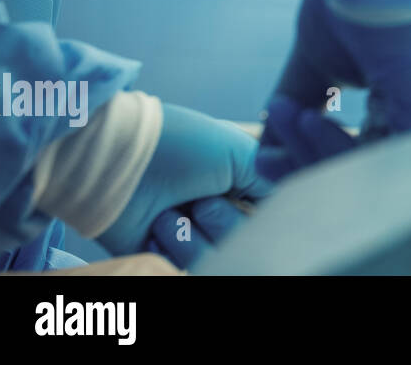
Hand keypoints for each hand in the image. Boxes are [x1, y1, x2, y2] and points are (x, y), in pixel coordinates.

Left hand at [98, 103, 270, 262]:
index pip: (265, 215)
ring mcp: (185, 233)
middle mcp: (213, 209)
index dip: (263, 216)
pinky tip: (158, 225)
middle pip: (244, 241)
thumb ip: (273, 183)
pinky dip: (170, 249)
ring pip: (214, 258)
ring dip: (193, 237)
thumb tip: (289, 206)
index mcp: (235, 184)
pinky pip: (178, 267)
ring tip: (169, 213)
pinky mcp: (155, 252)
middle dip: (224, 224)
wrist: (121, 158)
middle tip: (201, 203)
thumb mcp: (241, 153)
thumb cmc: (182, 144)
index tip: (251, 205)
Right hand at [257, 0, 410, 179]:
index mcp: (404, 108)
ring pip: (367, 173)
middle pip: (358, 172)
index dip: (307, 164)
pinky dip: (333, 151)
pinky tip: (309, 121)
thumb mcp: (318, 65)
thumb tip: (269, 154)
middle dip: (304, 163)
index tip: (265, 158)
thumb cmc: (350, 3)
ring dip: (312, 154)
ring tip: (292, 117)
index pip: (354, 160)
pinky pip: (380, 164)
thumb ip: (302, 107)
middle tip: (267, 149)